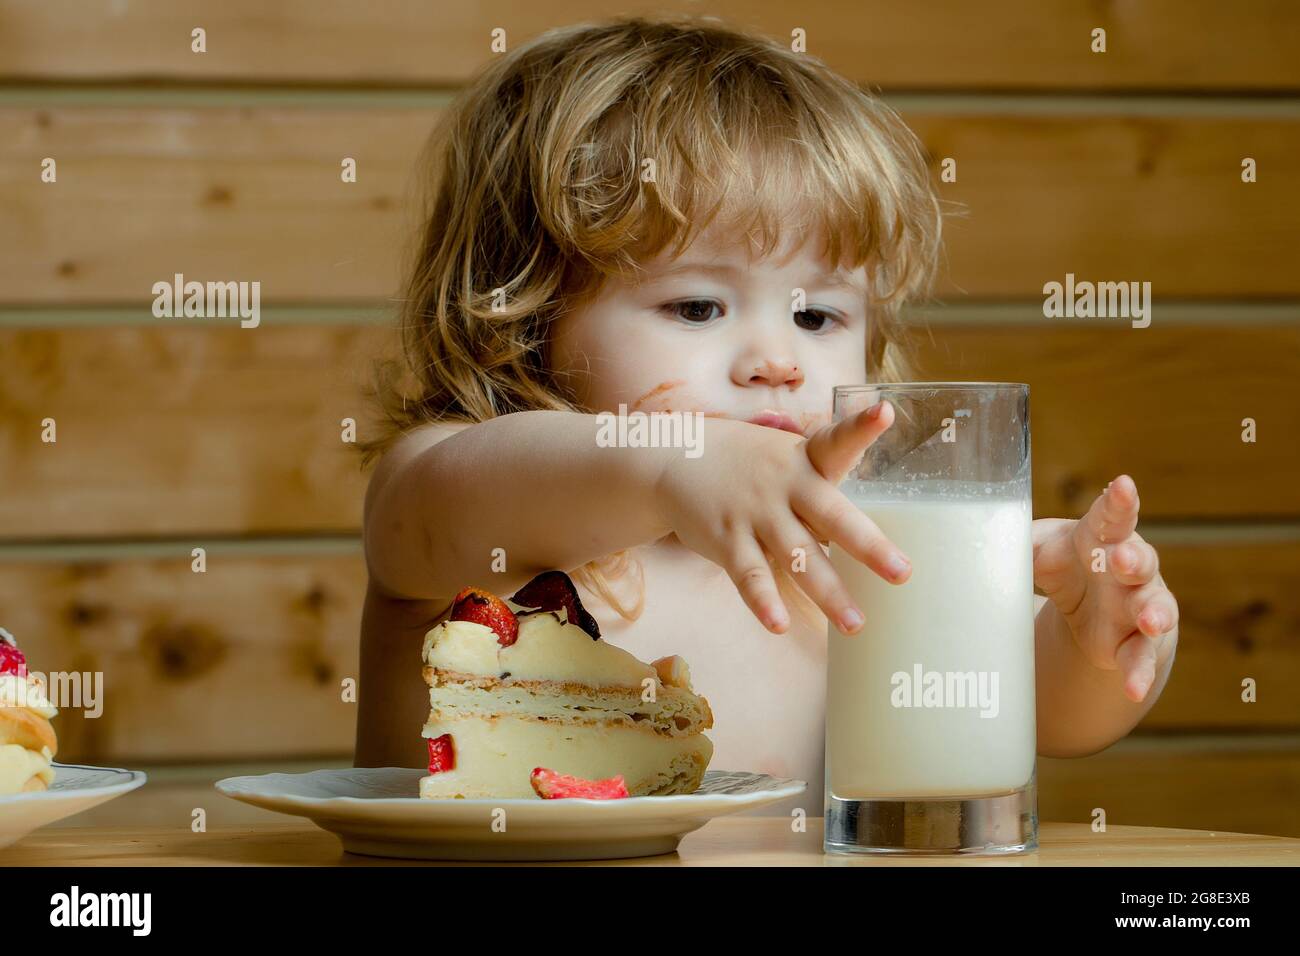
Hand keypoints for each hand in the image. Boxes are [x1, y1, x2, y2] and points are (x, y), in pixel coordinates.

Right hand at [654, 401, 912, 634]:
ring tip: (854, 624)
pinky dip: (762, 600)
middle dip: (868, 547)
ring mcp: (755, 514)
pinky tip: (778, 624)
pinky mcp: (726, 539)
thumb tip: (858, 527)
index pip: (836, 442)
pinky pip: (748, 574)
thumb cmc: (742, 463)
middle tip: (902, 573)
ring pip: (797, 558)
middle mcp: (784, 485)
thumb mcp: (782, 456)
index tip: (884, 412)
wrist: (672, 459)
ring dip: (828, 593)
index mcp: (804, 461)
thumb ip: (819, 484)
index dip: (860, 428)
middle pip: (832, 516)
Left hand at [1032, 475, 1178, 701]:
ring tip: (1151, 621)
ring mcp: (1137, 606)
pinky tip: (1134, 688)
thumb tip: (979, 541)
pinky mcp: (1135, 642)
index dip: (1118, 501)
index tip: (1122, 485)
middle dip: (1132, 559)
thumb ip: (1015, 542)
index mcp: (1101, 536)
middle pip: (1138, 560)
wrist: (1088, 605)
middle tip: (1120, 558)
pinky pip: (1141, 657)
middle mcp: (1128, 568)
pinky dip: (1138, 673)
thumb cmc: (1064, 560)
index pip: (1111, 515)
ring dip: (1153, 614)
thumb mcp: (1037, 548)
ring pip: (1153, 607)